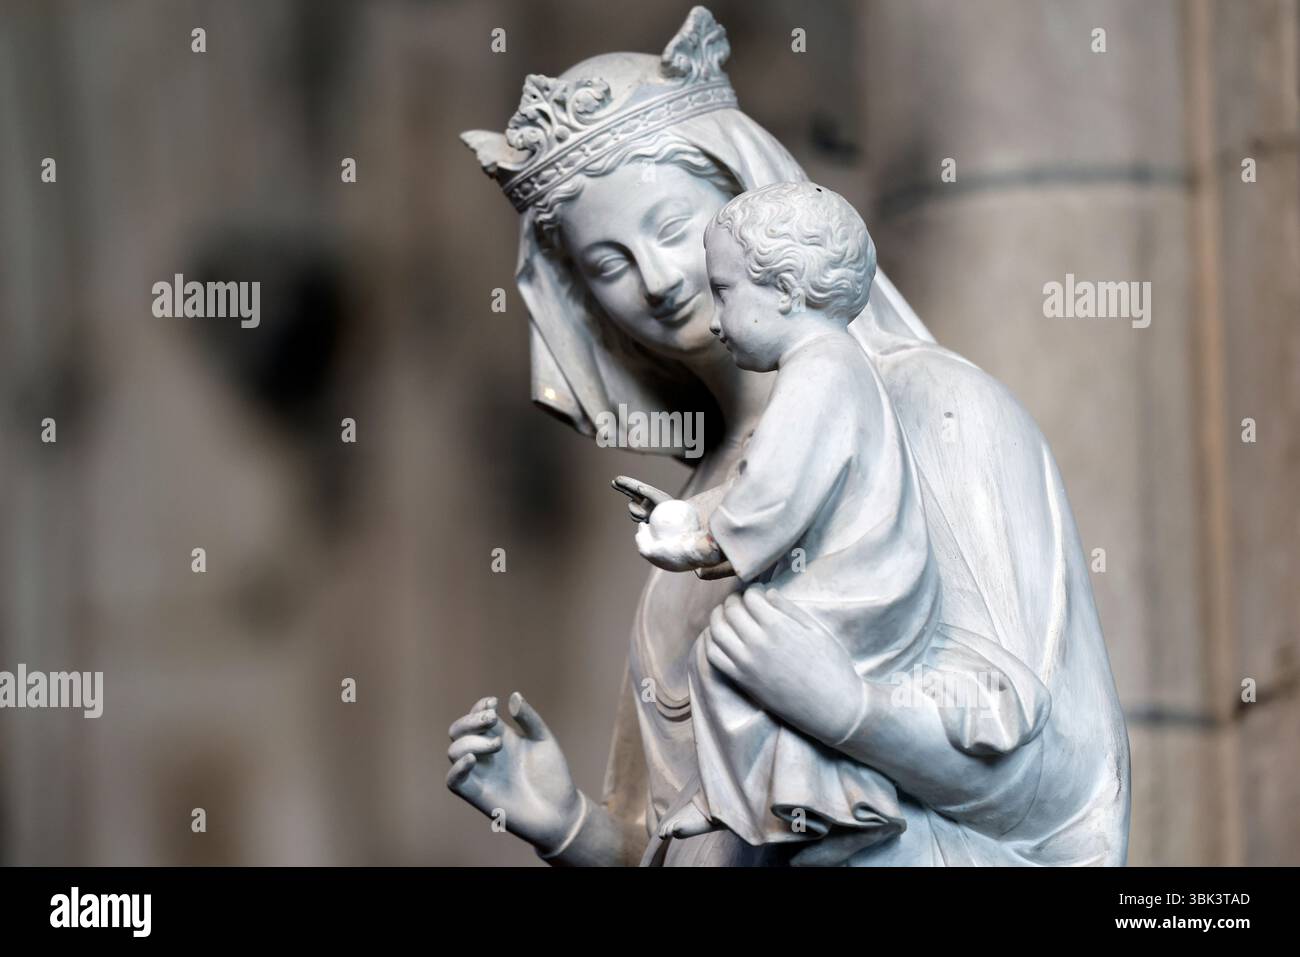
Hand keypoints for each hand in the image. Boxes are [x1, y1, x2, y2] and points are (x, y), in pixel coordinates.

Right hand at [445, 692, 583, 853]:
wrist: (559, 811)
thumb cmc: (553, 776)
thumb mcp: (544, 741)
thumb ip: (529, 719)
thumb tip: (513, 696)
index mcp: (501, 738)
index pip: (477, 717)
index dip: (479, 707)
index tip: (493, 703)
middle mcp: (487, 755)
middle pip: (459, 731)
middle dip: (470, 720)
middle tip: (492, 720)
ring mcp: (481, 774)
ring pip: (454, 751)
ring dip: (471, 741)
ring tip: (497, 745)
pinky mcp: (477, 795)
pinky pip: (453, 781)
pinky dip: (457, 768)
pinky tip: (472, 758)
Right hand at [611, 475, 672, 522]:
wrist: (674, 524)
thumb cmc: (669, 509)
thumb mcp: (661, 499)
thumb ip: (649, 492)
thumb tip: (639, 487)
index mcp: (649, 492)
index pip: (635, 485)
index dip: (625, 482)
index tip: (617, 479)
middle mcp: (644, 499)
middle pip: (629, 491)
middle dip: (622, 487)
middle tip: (613, 481)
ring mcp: (642, 509)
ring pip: (631, 509)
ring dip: (637, 511)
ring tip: (646, 514)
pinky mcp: (642, 518)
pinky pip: (634, 517)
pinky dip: (638, 517)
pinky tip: (646, 518)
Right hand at [634, 499, 721, 570]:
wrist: (702, 550)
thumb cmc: (709, 545)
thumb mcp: (709, 537)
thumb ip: (707, 533)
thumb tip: (711, 522)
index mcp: (681, 563)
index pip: (672, 553)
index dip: (667, 543)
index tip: (667, 532)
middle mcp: (669, 565)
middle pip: (656, 553)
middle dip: (651, 542)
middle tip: (653, 529)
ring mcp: (658, 561)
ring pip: (646, 548)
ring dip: (642, 538)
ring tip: (644, 527)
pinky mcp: (651, 554)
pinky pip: (643, 542)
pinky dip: (642, 535)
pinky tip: (643, 525)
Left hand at [703, 587, 866, 745]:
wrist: (832, 707)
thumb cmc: (832, 666)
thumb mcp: (817, 630)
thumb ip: (789, 609)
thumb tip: (767, 593)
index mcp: (778, 626)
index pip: (750, 597)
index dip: (752, 591)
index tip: (756, 593)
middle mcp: (757, 642)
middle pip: (731, 611)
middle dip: (733, 601)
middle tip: (739, 601)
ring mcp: (747, 663)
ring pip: (717, 632)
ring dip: (718, 618)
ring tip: (725, 615)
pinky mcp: (742, 681)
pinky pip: (715, 657)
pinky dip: (711, 641)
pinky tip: (720, 637)